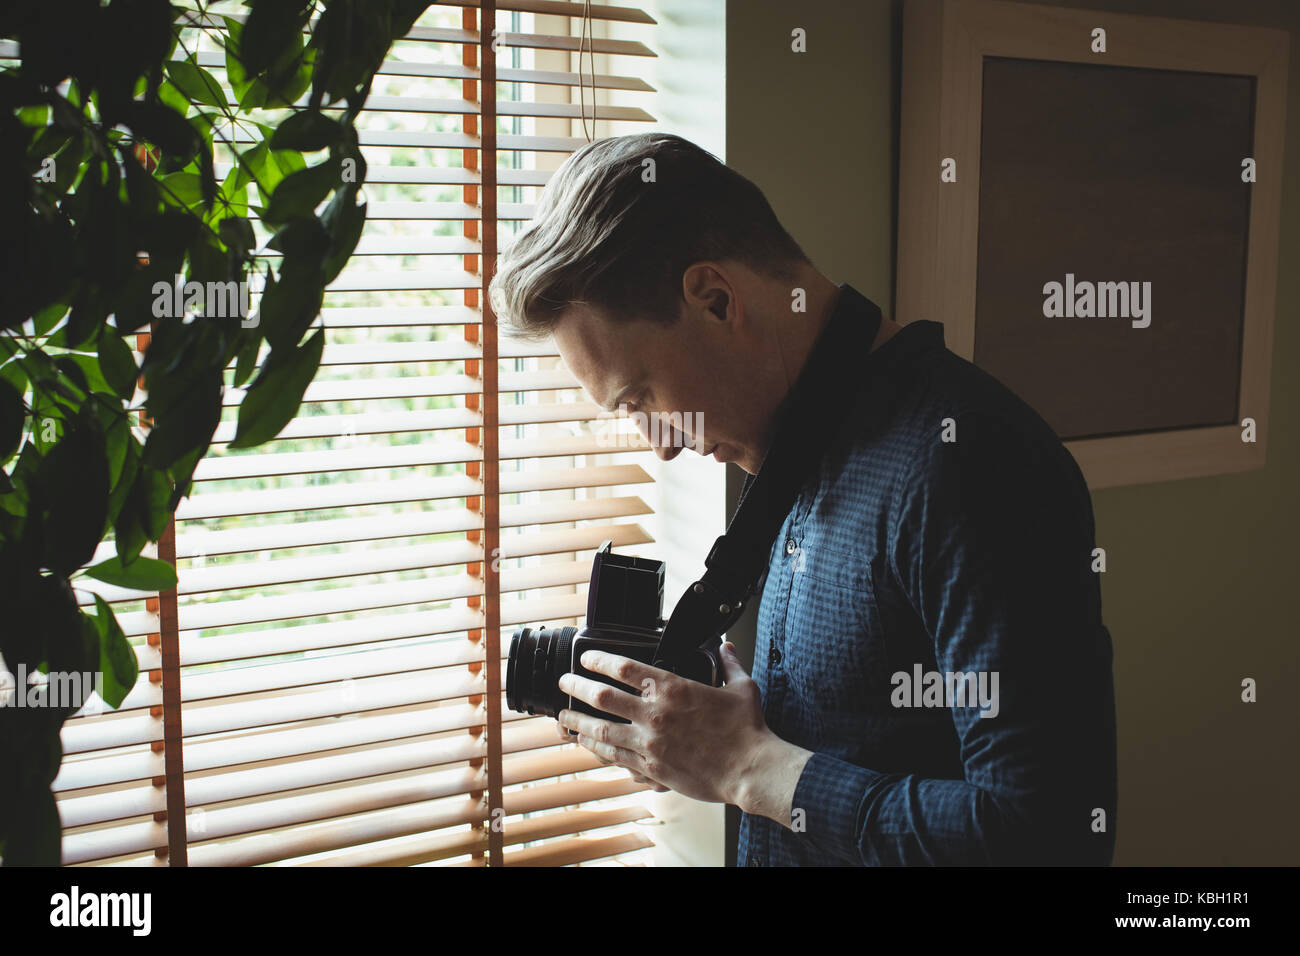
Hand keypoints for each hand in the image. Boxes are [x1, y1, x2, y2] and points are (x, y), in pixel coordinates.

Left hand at [554, 642, 770, 805]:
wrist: (750, 770)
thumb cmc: (747, 730)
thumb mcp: (742, 687)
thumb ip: (729, 664)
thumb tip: (727, 647)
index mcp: (673, 688)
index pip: (624, 667)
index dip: (599, 660)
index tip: (586, 658)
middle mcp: (655, 713)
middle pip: (602, 696)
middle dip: (577, 687)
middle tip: (564, 683)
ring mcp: (650, 742)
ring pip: (601, 729)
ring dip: (578, 721)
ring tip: (563, 717)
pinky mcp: (652, 768)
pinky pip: (615, 756)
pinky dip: (597, 748)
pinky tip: (587, 744)